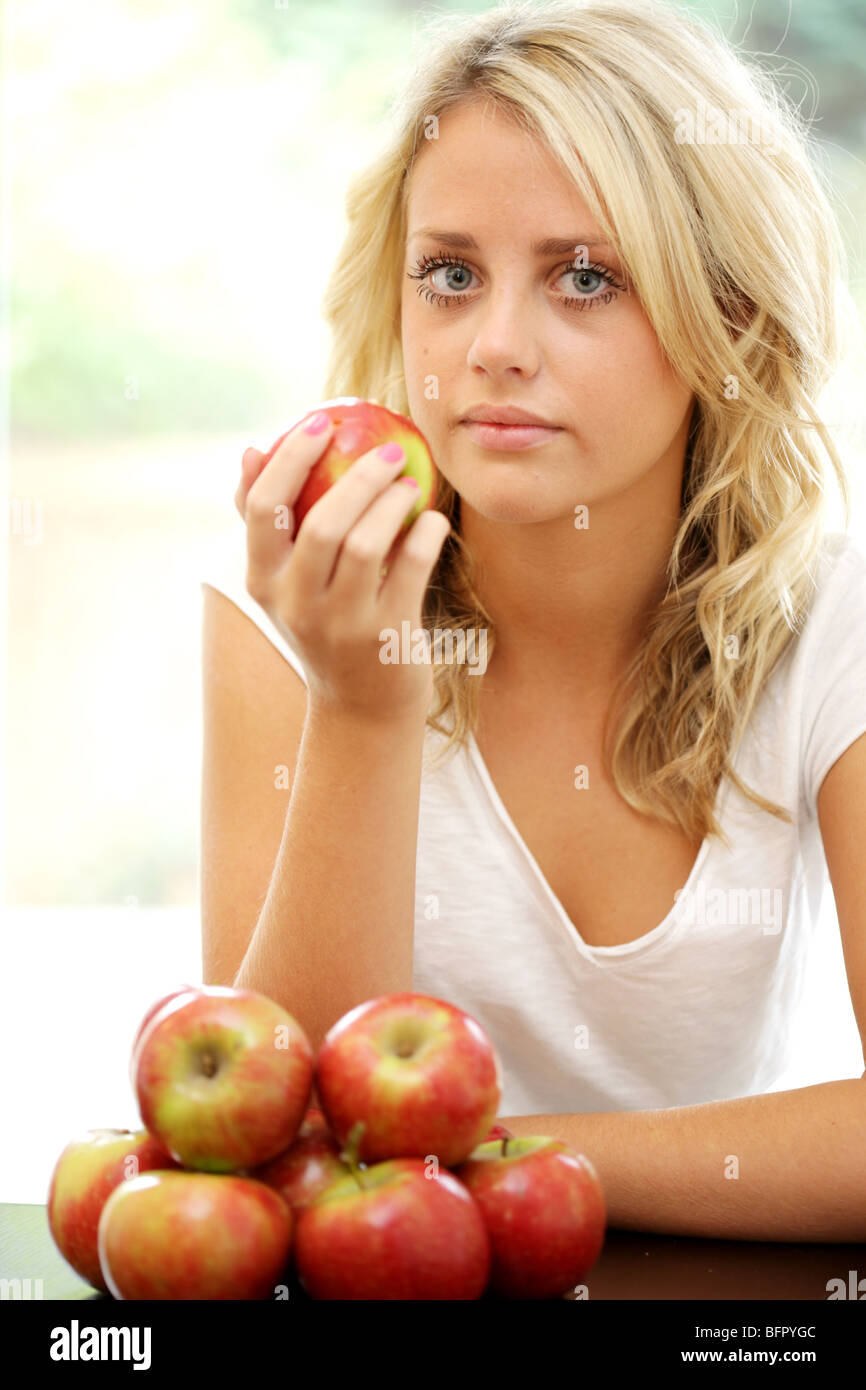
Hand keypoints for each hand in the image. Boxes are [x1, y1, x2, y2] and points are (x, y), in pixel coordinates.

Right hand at [235, 416, 450, 722]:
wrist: (360, 706)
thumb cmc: (325, 623)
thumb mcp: (286, 582)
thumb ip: (267, 522)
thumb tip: (251, 450)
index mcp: (264, 581)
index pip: (263, 508)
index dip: (290, 459)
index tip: (321, 423)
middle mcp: (296, 604)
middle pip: (321, 524)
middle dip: (358, 477)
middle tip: (389, 451)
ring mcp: (341, 624)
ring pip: (365, 546)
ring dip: (393, 504)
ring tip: (412, 483)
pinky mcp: (386, 637)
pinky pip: (409, 570)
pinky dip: (425, 537)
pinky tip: (434, 519)